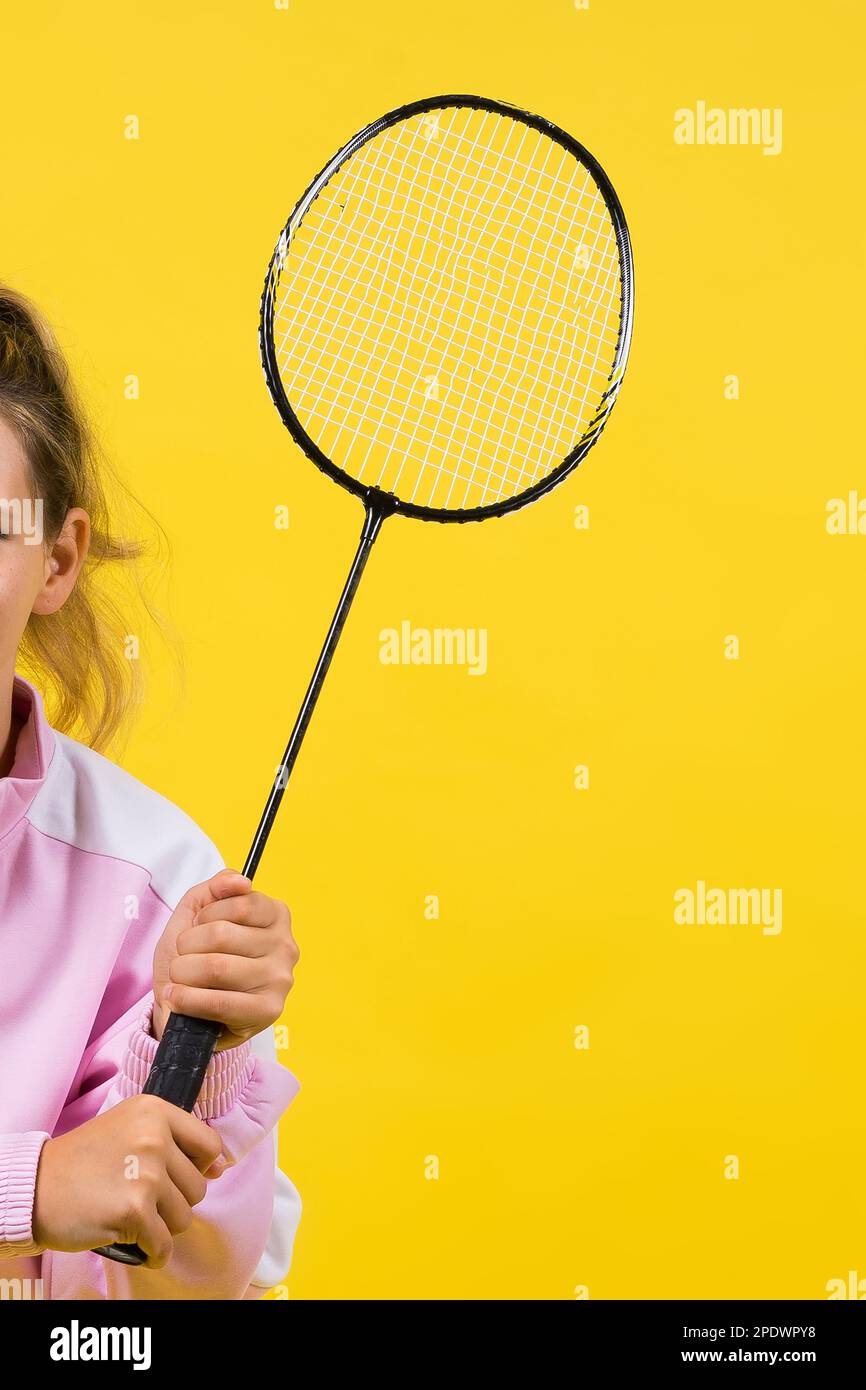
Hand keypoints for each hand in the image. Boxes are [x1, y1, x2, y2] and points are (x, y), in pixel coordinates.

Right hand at [32, 1095, 225, 1267]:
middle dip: (173, 1201)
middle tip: (139, 1198)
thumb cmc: (82, 1161)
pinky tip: (136, 1244)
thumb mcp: (128, 1128)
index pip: (210, 1144)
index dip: (199, 1167)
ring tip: (131, 1215)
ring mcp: (146, 1174)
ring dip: (161, 1226)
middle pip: (197, 1187)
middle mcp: (154, 1138)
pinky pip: (164, 1245)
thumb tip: (220, 1168)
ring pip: (184, 1218)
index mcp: (155, 1112)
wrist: (35, 1187)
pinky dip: (153, 1252)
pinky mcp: (134, 1211)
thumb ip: (173, 1141)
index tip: (176, 1177)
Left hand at [152, 869, 298, 1051]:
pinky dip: (186, 999)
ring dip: (183, 973)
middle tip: (183, 957)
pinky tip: (176, 997)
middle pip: (222, 935)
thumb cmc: (197, 958)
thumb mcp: (198, 913)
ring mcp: (280, 980)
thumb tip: (240, 880)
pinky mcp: (267, 1012)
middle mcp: (286, 946)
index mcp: (276, 916)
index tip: (198, 926)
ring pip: (216, 967)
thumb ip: (216, 888)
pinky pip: (219, 1002)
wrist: (190, 1007)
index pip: (240, 902)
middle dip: (187, 946)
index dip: (206, 915)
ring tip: (179, 978)